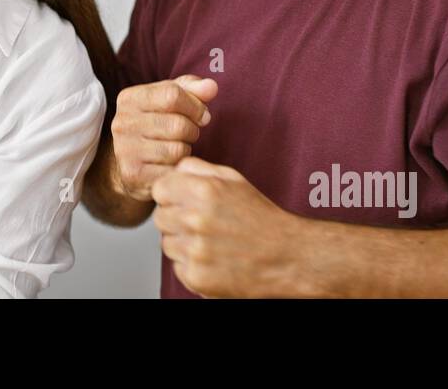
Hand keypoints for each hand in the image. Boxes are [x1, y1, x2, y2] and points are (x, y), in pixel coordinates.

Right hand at [109, 75, 216, 202]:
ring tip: (177, 149)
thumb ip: (192, 89)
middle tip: (188, 135)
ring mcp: (126, 150)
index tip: (201, 114)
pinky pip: (173, 170)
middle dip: (192, 130)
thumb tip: (211, 86)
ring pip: (177, 149)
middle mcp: (122, 123)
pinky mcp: (133, 175)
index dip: (195, 105)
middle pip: (178, 124)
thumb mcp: (169, 101)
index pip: (172, 94)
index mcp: (129, 98)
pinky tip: (171, 164)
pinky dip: (179, 168)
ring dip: (186, 151)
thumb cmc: (156, 126)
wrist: (131, 165)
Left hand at [152, 156, 324, 297]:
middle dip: (175, 218)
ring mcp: (195, 251)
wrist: (288, 256)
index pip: (159, 189)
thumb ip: (198, 168)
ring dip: (183, 243)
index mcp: (203, 191)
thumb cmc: (261, 217)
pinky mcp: (197, 277)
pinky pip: (177, 267)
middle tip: (201, 223)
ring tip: (210, 241)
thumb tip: (173, 170)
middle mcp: (196, 220)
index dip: (170, 194)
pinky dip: (191, 264)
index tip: (182, 200)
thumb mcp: (233, 179)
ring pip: (167, 243)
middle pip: (160, 217)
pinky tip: (213, 258)